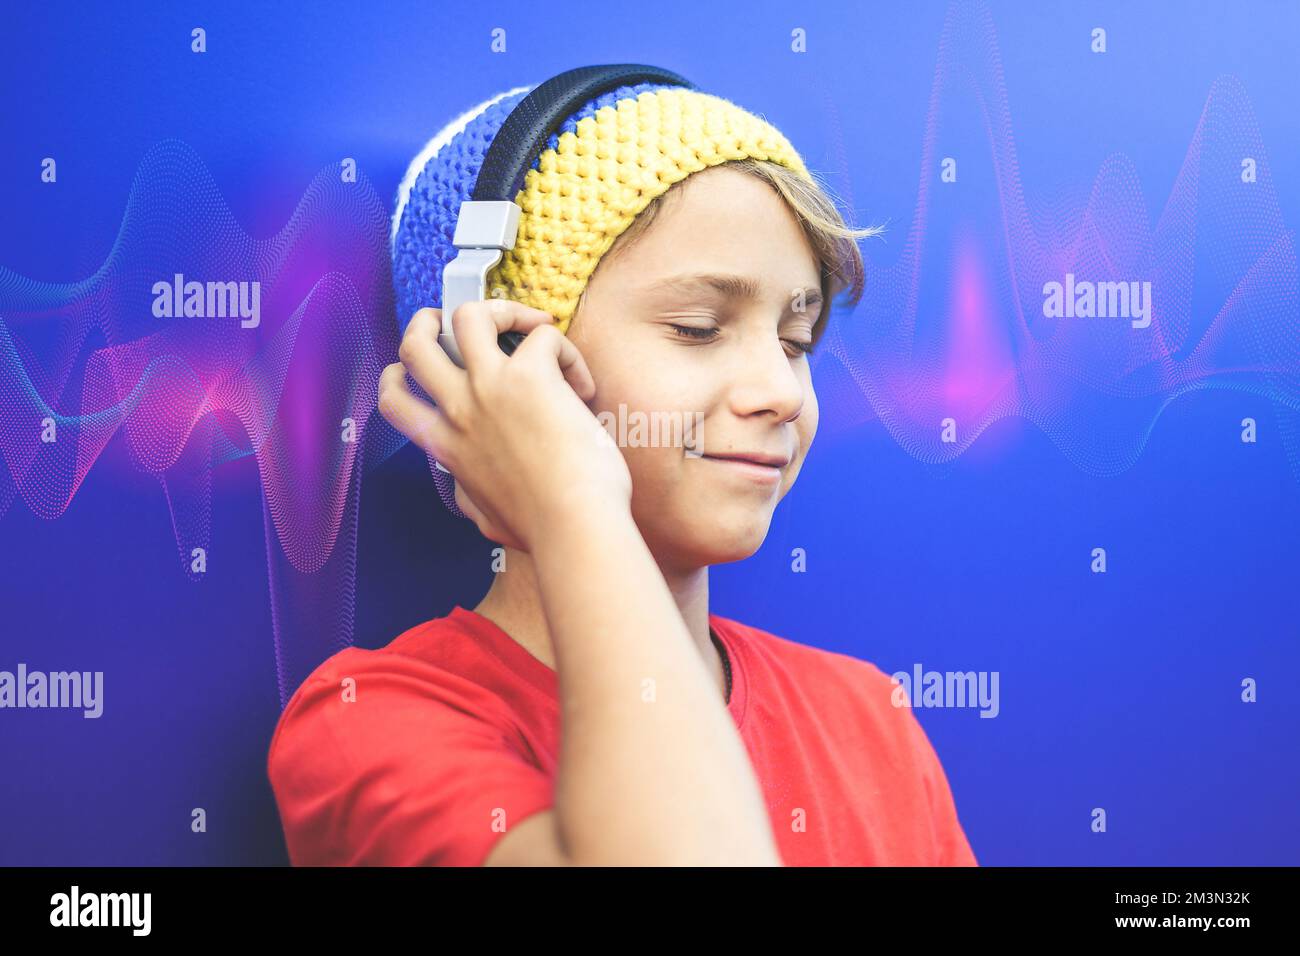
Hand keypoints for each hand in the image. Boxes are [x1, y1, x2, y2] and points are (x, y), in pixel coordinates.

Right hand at [377, 300, 632, 552]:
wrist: (572, 527)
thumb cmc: (540, 530)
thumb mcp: (483, 518)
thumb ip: (468, 495)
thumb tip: (466, 492)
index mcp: (444, 446)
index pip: (394, 398)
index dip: (400, 373)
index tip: (423, 367)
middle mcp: (457, 410)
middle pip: (415, 343)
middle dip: (433, 321)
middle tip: (466, 322)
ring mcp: (489, 388)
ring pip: (467, 315)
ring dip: (497, 309)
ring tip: (528, 324)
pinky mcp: (530, 375)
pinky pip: (541, 334)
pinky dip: (565, 349)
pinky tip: (582, 384)